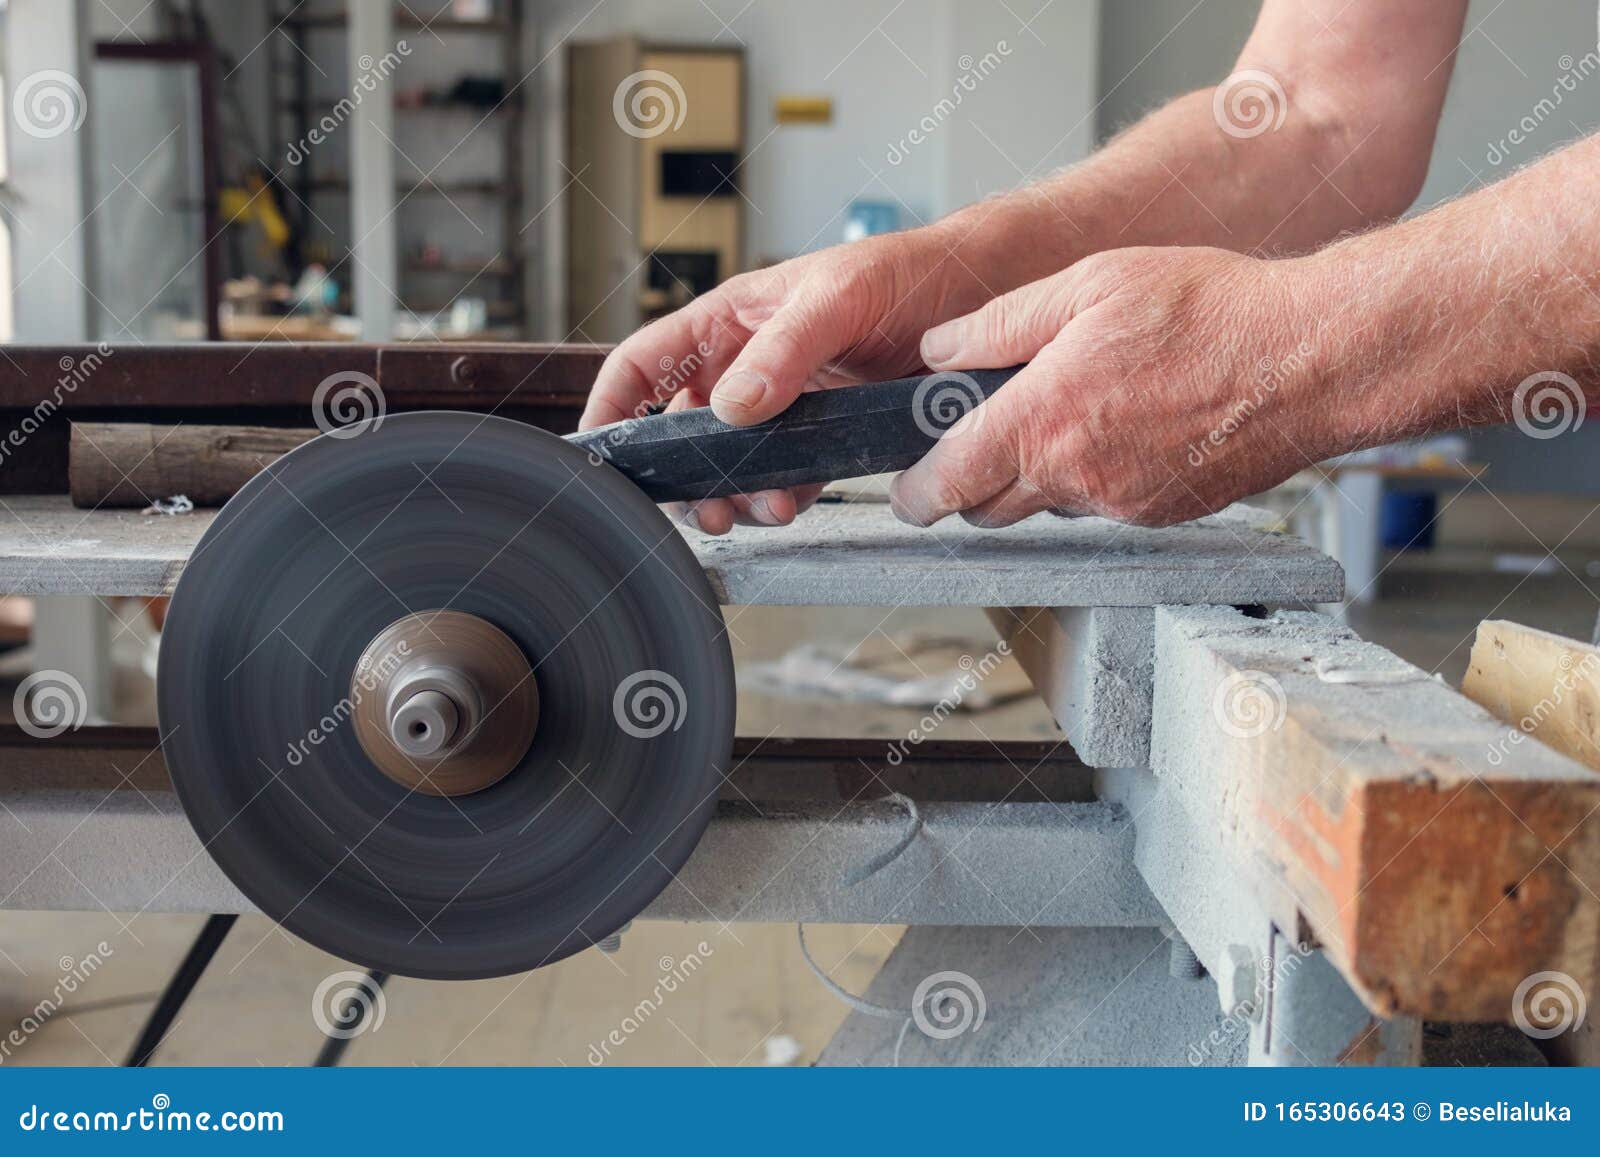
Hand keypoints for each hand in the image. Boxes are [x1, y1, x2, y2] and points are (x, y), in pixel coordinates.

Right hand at [579, 225, 980, 534]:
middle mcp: (749, 363)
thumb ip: (783, 349)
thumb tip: (733, 405)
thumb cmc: (906, 273)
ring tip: (756, 510)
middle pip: (682, 428)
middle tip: (702, 507)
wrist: (980, 295)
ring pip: (731, 460)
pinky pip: (783, 474)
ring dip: (733, 493)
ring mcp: (784, 401)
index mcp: (731, 320)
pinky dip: (779, 497)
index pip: (645, 362)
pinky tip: (790, 503)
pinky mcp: (824, 432)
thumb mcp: (838, 299)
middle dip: (682, 473)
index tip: (598, 454)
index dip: (612, 406)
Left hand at [890, 247, 1333, 528]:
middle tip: (978, 439)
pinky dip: (1092, 478)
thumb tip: (937, 351)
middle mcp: (1076, 476)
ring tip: (1069, 413)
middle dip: (971, 482)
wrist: (1310, 357)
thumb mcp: (1087, 285)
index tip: (905, 488)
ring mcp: (1121, 503)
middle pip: (987, 508)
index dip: (914, 492)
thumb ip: (998, 325)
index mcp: (1043, 420)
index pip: (946, 485)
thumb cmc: (1212, 310)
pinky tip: (1122, 427)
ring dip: (1036, 476)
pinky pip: (1101, 506)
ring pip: (1046, 507)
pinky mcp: (1160, 514)